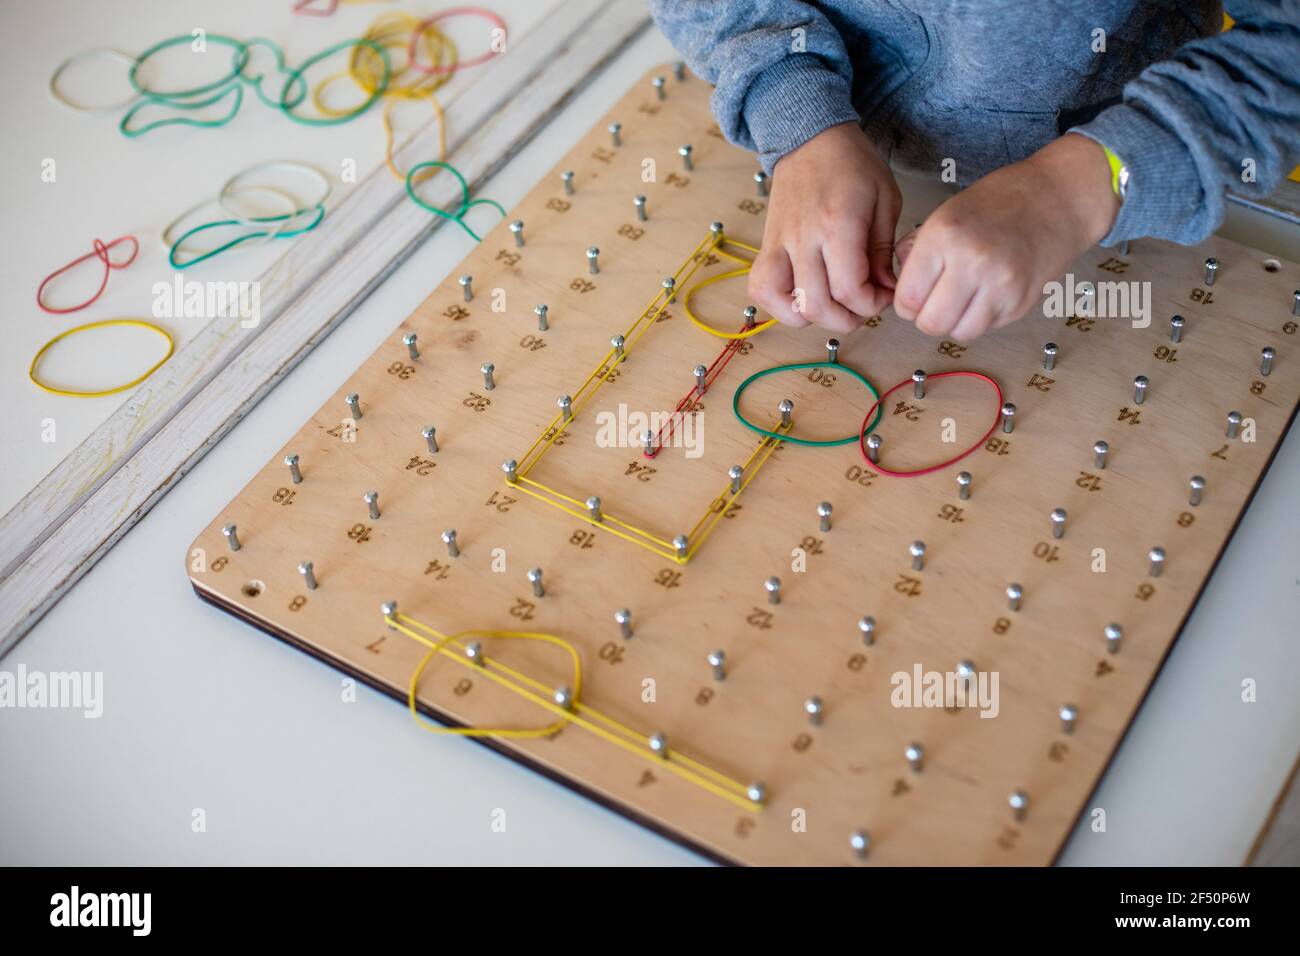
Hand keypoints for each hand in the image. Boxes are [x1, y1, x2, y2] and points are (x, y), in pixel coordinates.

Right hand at [749, 122, 901, 332]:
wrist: (810, 137)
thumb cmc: (853, 164)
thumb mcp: (885, 199)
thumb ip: (883, 249)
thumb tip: (883, 289)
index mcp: (838, 224)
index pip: (850, 289)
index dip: (872, 304)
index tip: (884, 294)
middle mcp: (804, 238)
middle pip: (819, 306)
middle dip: (848, 318)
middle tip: (863, 304)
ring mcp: (779, 244)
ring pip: (787, 305)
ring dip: (814, 317)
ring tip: (833, 304)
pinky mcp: (766, 246)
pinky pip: (760, 289)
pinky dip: (779, 306)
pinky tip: (801, 299)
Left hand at [893, 133, 1119, 340]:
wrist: (1058, 198)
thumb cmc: (998, 203)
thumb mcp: (945, 214)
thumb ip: (916, 252)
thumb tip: (899, 289)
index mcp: (943, 236)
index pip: (906, 299)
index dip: (906, 303)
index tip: (915, 295)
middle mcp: (972, 262)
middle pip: (930, 324)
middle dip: (928, 317)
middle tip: (937, 301)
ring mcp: (1001, 285)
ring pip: (960, 333)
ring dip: (956, 322)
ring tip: (964, 297)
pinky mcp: (1022, 302)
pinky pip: (988, 328)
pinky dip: (982, 317)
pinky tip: (989, 292)